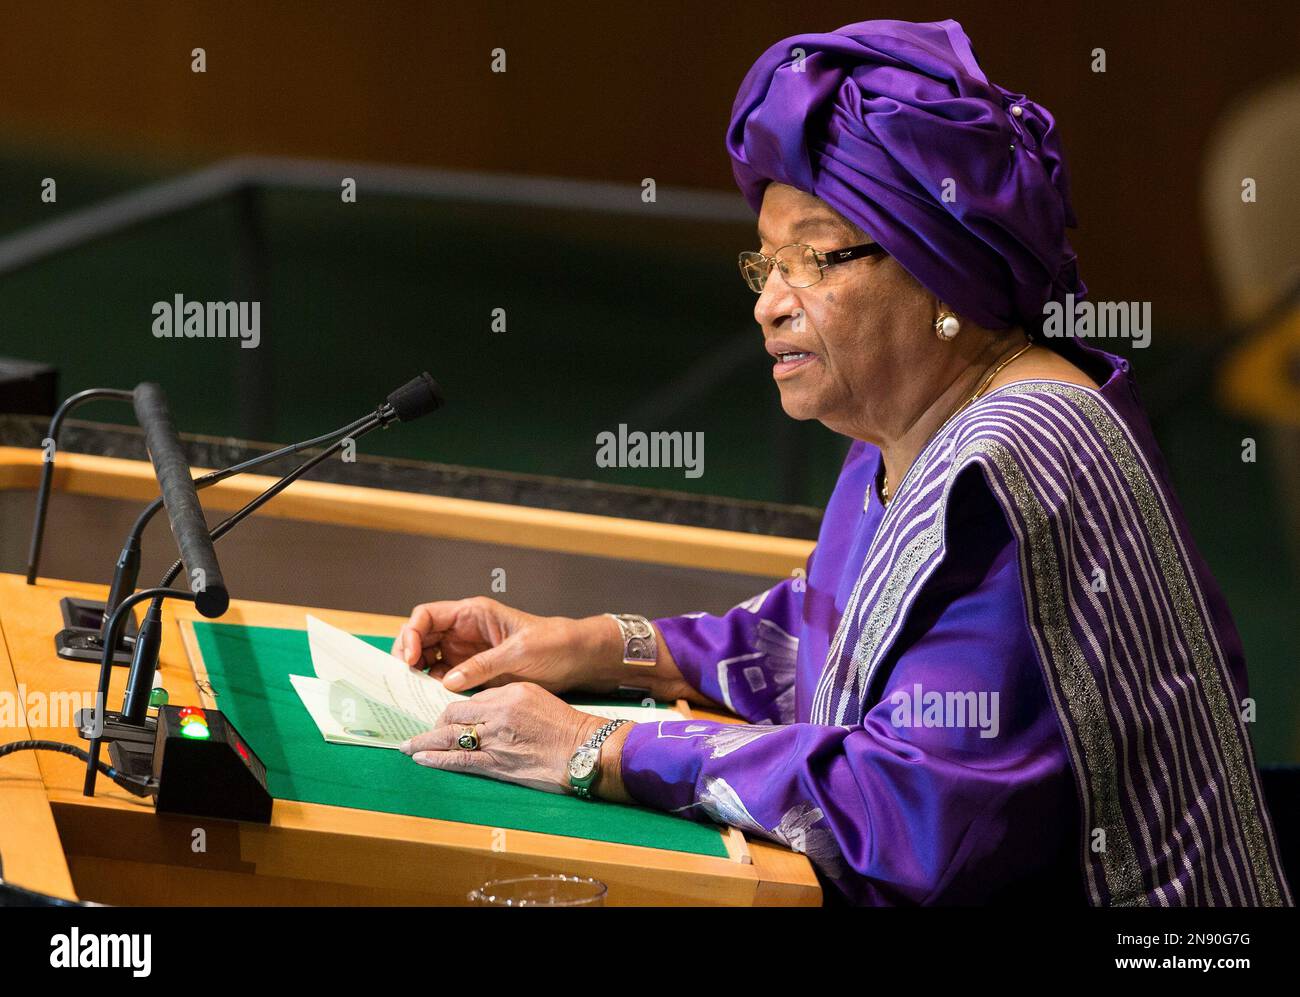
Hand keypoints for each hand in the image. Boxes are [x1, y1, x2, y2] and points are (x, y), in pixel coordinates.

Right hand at [391, 596, 608, 694]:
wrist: (576, 658)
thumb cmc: (552, 643)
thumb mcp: (518, 652)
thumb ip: (483, 666)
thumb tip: (446, 681)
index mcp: (473, 613)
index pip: (427, 616)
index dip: (412, 633)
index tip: (410, 657)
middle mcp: (464, 630)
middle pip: (421, 637)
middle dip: (407, 655)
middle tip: (402, 679)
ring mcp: (466, 651)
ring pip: (428, 658)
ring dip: (416, 673)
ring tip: (410, 692)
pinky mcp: (474, 672)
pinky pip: (443, 677)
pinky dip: (432, 687)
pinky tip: (429, 699)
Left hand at [399, 682, 632, 800]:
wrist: (584, 751)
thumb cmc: (565, 727)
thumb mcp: (536, 698)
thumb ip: (507, 700)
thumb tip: (482, 709)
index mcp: (509, 693)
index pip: (469, 699)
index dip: (450, 709)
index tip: (441, 717)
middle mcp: (499, 712)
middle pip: (453, 714)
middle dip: (432, 725)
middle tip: (417, 732)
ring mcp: (496, 738)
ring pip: (450, 736)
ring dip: (425, 742)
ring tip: (408, 746)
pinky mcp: (497, 762)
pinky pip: (459, 759)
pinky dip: (437, 759)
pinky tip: (422, 759)